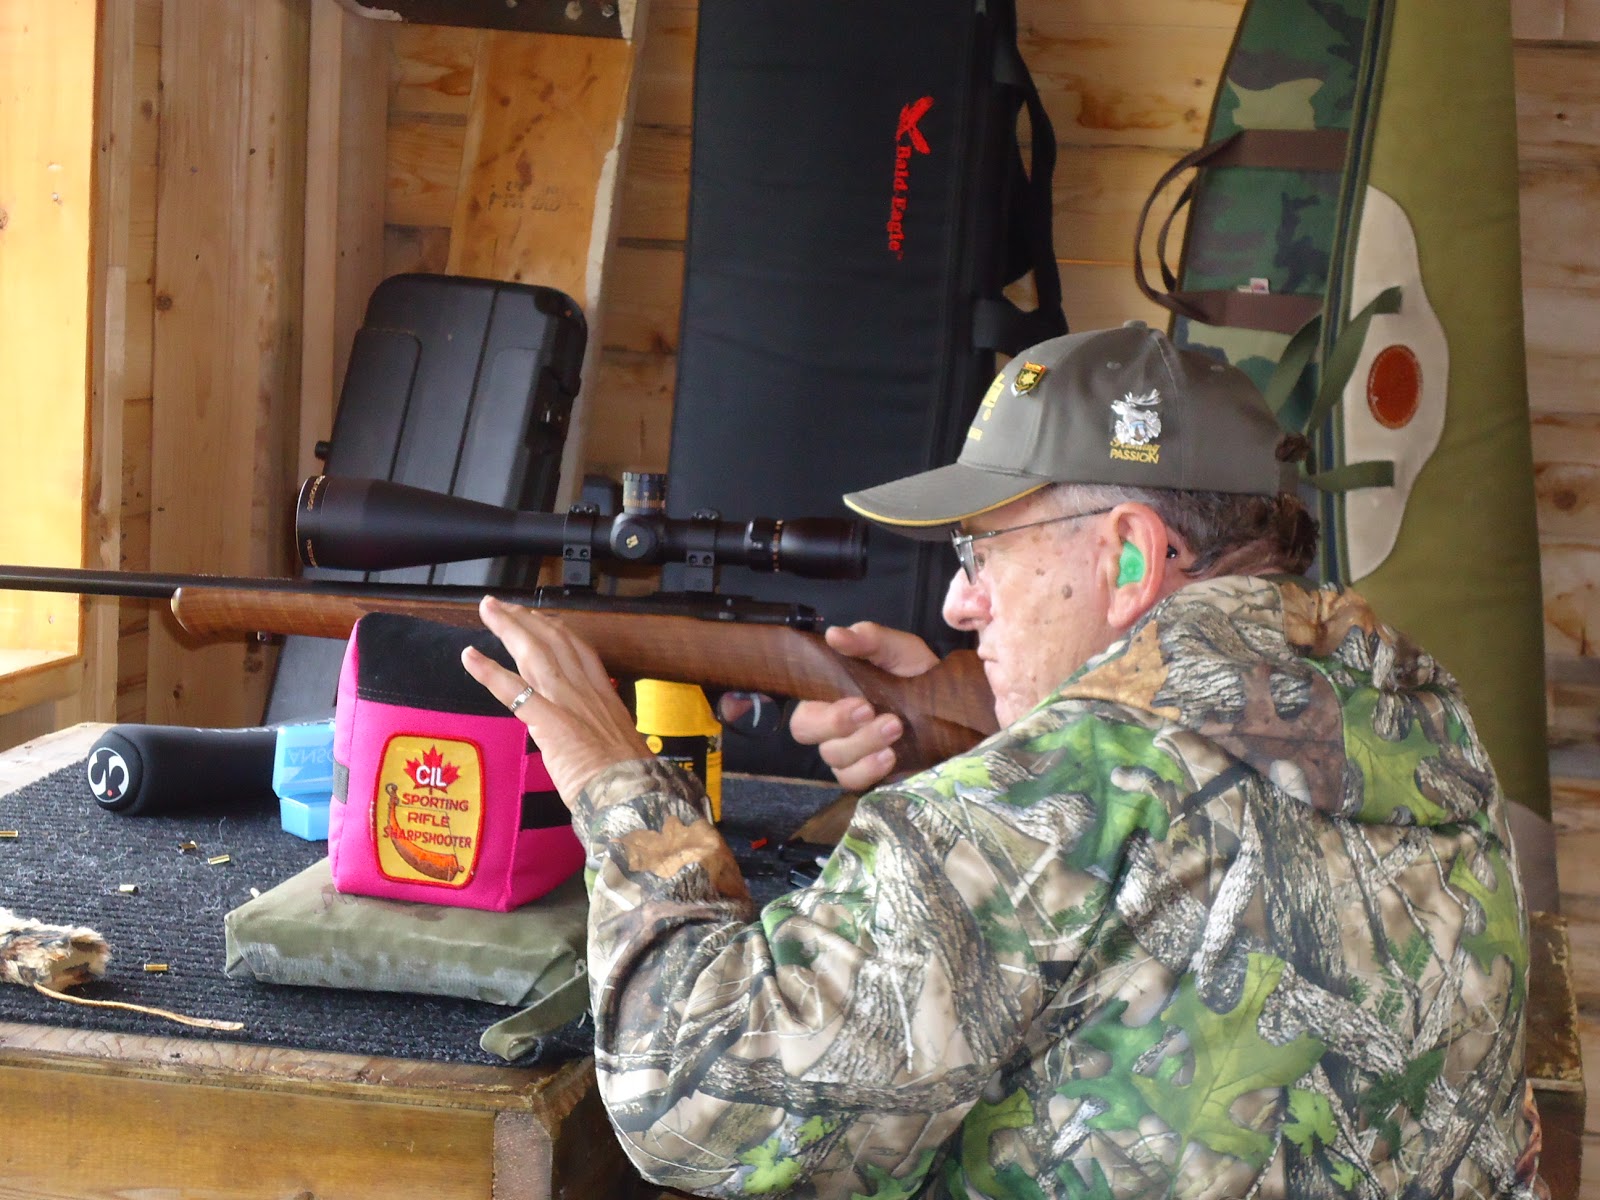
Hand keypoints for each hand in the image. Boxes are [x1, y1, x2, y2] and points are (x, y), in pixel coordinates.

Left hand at [461, 596, 651, 802]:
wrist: (633, 793)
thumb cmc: (629, 778)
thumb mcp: (620, 743)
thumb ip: (601, 731)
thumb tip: (591, 735)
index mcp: (604, 694)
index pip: (578, 649)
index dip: (554, 629)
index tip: (537, 619)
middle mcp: (585, 690)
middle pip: (553, 642)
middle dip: (526, 619)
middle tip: (501, 606)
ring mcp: (567, 703)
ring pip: (535, 655)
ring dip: (508, 629)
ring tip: (487, 612)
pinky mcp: (549, 722)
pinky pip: (514, 691)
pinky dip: (490, 672)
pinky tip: (470, 657)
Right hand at [789, 622, 938, 790]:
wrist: (949, 701)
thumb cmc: (913, 671)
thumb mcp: (896, 648)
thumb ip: (867, 638)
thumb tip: (834, 635)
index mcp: (829, 695)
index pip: (802, 710)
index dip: (820, 712)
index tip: (858, 701)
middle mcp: (832, 727)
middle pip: (807, 734)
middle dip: (836, 724)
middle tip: (871, 711)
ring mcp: (849, 753)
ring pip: (835, 758)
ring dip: (864, 744)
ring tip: (896, 728)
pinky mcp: (869, 772)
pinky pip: (853, 780)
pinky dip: (870, 770)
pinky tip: (891, 756)